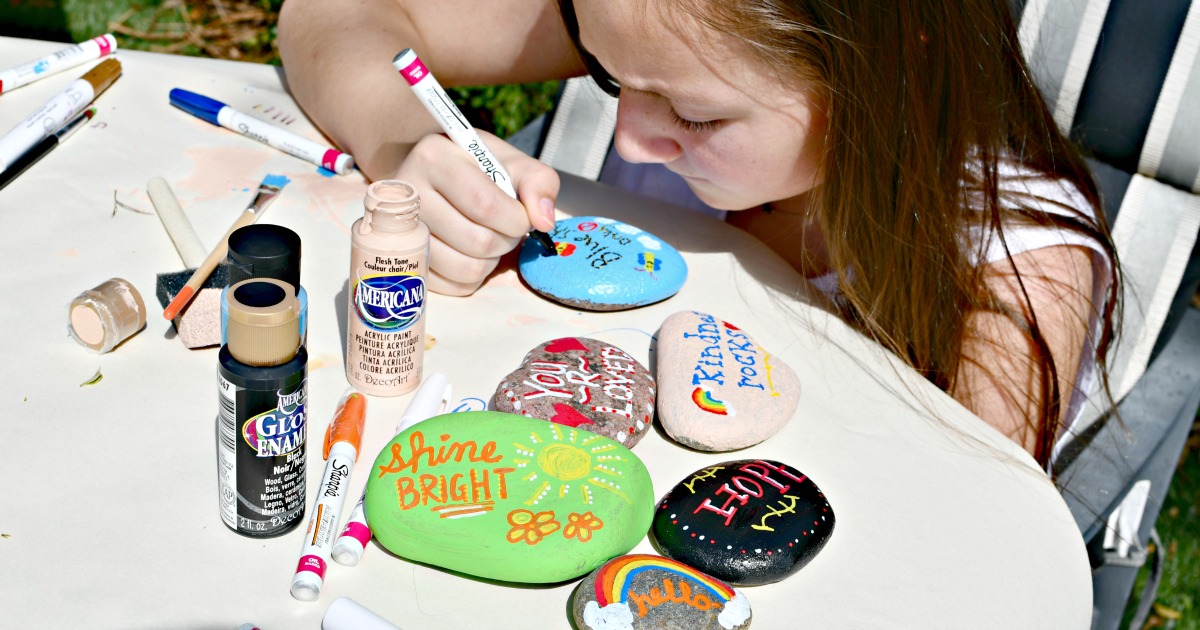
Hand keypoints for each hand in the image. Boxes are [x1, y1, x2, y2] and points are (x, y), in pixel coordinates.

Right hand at [396, 131, 559, 295]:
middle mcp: (409, 193)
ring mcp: (401, 231)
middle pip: (476, 241)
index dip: (516, 220)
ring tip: (489, 239)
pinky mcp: (406, 261)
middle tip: (506, 228)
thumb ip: (538, 182)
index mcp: (433, 157)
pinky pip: (452, 286)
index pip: (484, 204)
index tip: (522, 216)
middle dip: (506, 241)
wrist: (436, 178)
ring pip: (465, 268)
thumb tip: (543, 222)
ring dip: (491, 262)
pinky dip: (473, 277)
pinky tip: (471, 253)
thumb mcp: (511, 162)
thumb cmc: (477, 169)